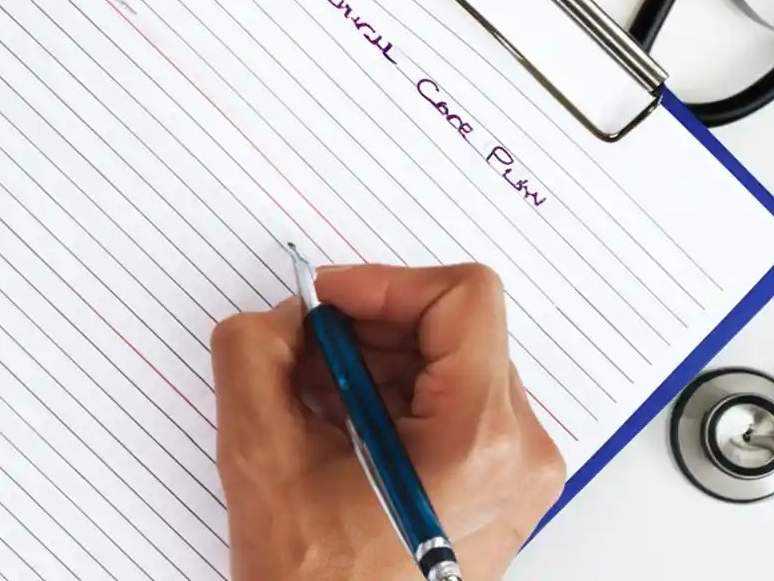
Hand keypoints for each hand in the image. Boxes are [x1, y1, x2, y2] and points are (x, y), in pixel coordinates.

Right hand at [211, 264, 565, 580]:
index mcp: (479, 440)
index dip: (383, 283)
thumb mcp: (260, 458)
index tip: (327, 303)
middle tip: (304, 357)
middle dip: (367, 331)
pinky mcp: (501, 489)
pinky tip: (339, 434)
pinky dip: (392, 402)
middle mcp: (519, 453)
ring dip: (374, 367)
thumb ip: (253, 353)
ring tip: (315, 406)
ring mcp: (517, 475)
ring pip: (450, 366)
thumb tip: (280, 315)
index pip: (462, 297)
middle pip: (453, 330)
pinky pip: (452, 408)